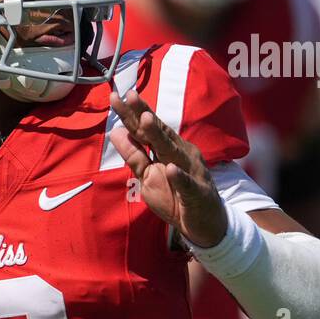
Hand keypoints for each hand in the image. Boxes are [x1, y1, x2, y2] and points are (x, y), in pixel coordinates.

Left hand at [108, 90, 226, 248]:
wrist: (204, 223)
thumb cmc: (175, 195)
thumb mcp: (148, 175)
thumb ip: (134, 155)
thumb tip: (115, 132)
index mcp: (168, 149)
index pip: (147, 129)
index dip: (132, 113)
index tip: (116, 96)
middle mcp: (181, 154)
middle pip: (159, 132)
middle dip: (144, 114)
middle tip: (130, 95)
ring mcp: (191, 172)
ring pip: (173, 152)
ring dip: (159, 136)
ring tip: (144, 120)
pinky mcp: (197, 193)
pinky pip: (187, 185)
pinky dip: (180, 177)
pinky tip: (171, 169)